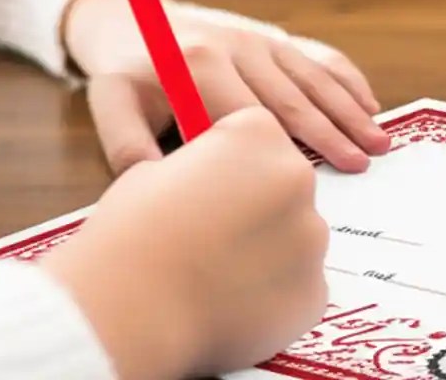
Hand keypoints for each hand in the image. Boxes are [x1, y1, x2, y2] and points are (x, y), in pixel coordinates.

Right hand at [40, 107, 328, 379]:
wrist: (131, 311)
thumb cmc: (130, 237)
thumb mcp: (151, 173)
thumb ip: (199, 169)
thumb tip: (208, 183)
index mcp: (258, 134)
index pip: (257, 136)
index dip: (228, 164)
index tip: (205, 187)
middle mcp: (297, 177)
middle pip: (284, 185)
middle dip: (256, 206)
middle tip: (211, 236)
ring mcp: (312, 236)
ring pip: (296, 238)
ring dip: (267, 251)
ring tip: (214, 276)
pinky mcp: (315, 289)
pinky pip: (298, 287)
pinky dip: (273, 296)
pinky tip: (231, 305)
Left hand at [62, 0, 388, 174]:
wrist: (134, 14)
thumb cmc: (128, 71)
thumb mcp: (111, 102)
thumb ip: (126, 143)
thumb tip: (153, 185)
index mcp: (198, 65)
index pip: (248, 116)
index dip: (280, 147)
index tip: (305, 179)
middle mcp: (238, 47)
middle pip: (291, 99)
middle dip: (329, 133)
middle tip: (360, 165)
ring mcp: (263, 39)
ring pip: (315, 79)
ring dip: (349, 111)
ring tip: (379, 143)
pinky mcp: (278, 36)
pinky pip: (321, 57)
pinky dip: (349, 80)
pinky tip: (371, 104)